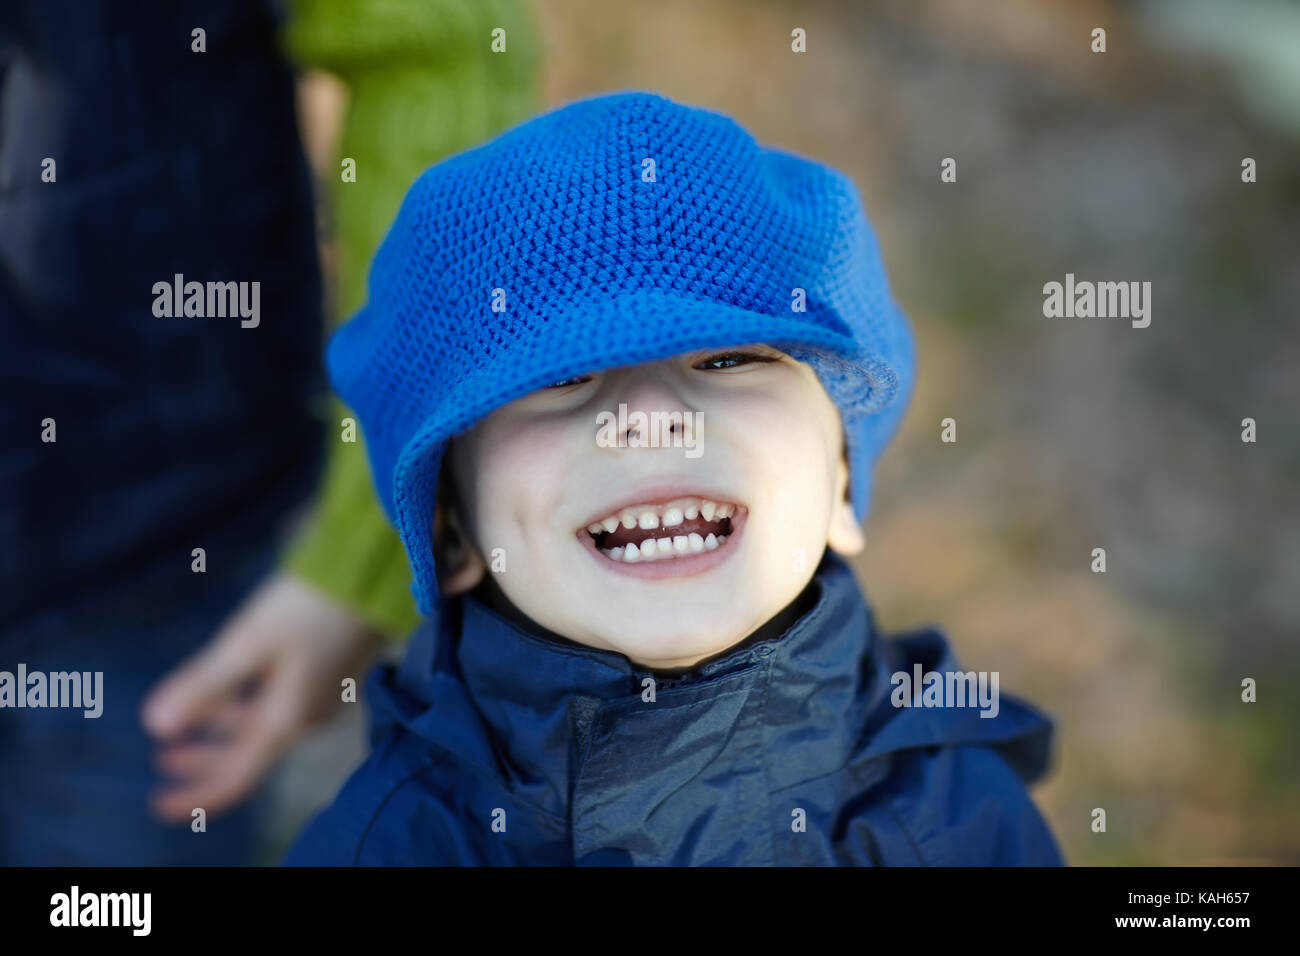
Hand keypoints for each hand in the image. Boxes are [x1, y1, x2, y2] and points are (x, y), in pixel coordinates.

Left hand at [140, 571, 387, 822]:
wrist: (374, 578)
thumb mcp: (248, 643)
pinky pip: (278, 709)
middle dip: (204, 762)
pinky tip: (227, 694)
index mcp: (287, 719)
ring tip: (184, 728)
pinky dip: (243, 711)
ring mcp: (320, 699)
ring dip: (221, 734)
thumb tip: (154, 725)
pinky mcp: (327, 676)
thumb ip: (204, 685)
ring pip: (262, 731)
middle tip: (162, 761)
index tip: (160, 803)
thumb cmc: (308, 606)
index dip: (197, 794)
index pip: (237, 777)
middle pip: (249, 756)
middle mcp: (306, 718)